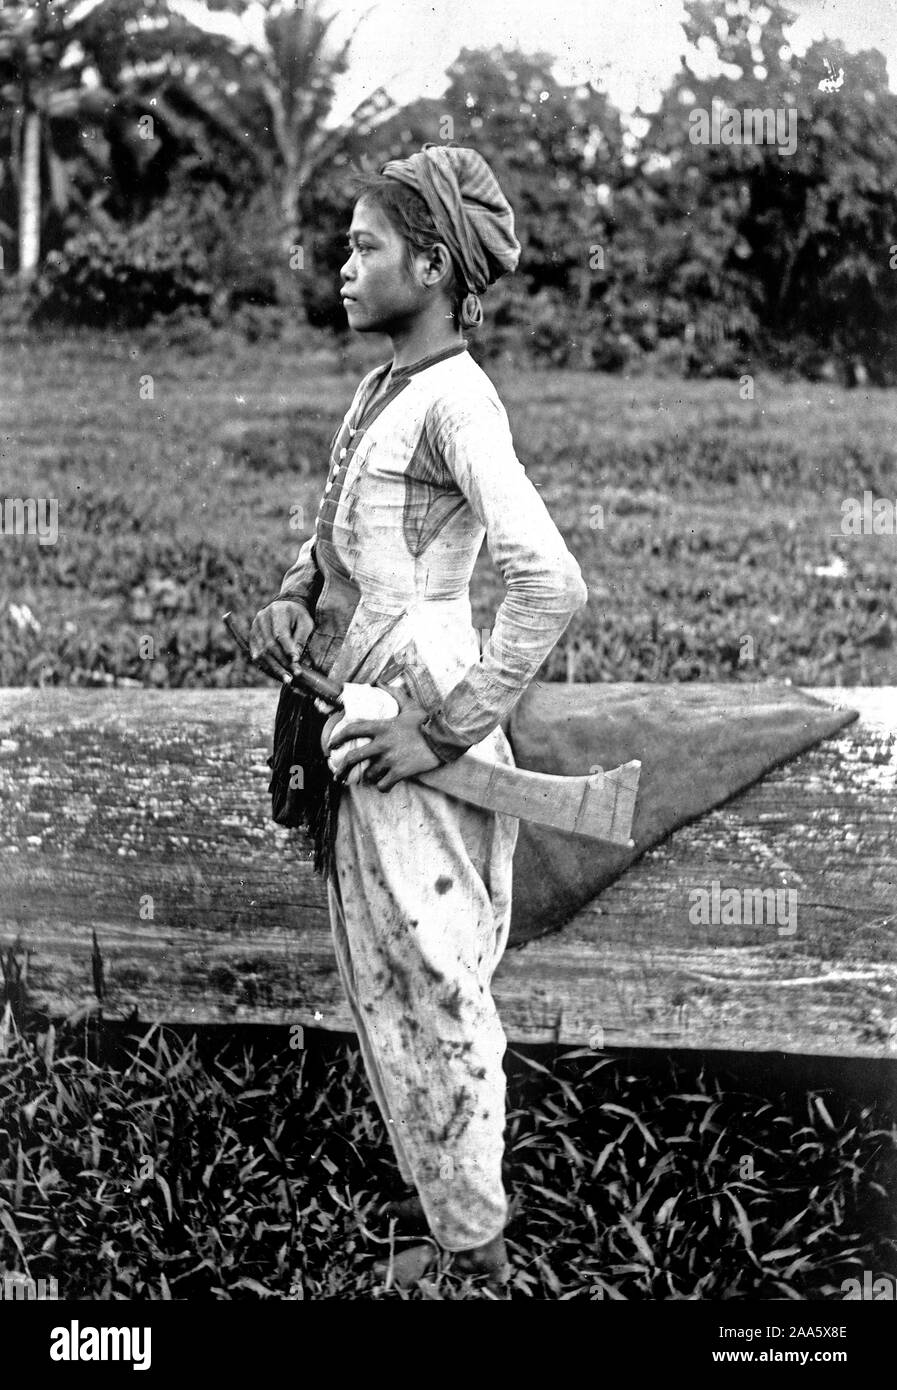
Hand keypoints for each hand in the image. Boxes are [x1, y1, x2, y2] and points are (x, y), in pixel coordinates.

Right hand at [250, 600, 313, 678]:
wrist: (284, 608)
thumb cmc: (298, 616)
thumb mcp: (305, 623)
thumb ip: (301, 639)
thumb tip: (295, 658)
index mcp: (277, 611)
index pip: (280, 634)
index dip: (287, 649)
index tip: (296, 661)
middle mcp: (262, 619)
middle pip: (269, 645)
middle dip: (282, 662)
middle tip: (293, 675)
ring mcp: (254, 629)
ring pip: (261, 652)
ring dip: (274, 668)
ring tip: (287, 679)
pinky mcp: (252, 638)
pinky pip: (257, 655)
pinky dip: (267, 667)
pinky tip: (277, 675)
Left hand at [326, 686, 440, 791]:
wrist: (444, 740)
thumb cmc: (427, 723)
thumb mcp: (410, 707)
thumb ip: (395, 694)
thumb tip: (381, 682)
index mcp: (382, 727)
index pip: (353, 729)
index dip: (338, 737)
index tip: (331, 744)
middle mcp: (383, 744)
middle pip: (353, 757)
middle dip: (342, 768)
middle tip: (338, 774)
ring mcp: (391, 759)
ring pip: (369, 774)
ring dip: (367, 777)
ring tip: (369, 777)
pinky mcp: (400, 772)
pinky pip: (383, 785)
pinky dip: (382, 787)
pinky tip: (384, 785)